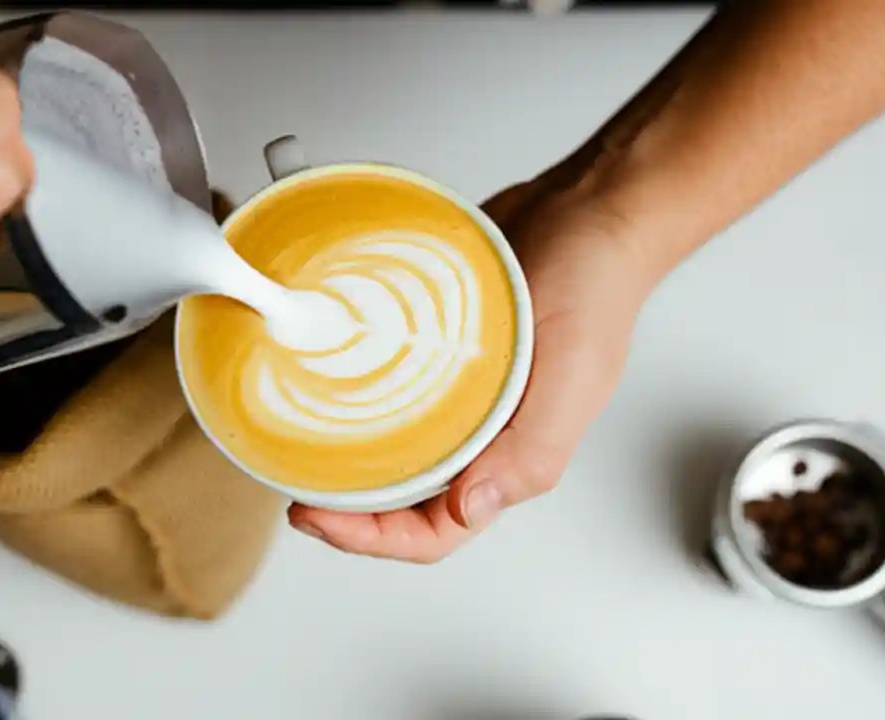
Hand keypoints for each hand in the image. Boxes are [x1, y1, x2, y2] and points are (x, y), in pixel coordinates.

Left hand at [287, 170, 657, 562]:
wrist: (586, 210)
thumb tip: (470, 508)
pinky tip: (315, 377)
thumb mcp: (573, 374)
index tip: (315, 516)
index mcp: (509, 456)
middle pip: (395, 498)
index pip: (432, 531)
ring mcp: (450, 392)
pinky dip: (346, 390)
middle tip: (289, 483)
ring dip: (338, 453)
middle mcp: (475, 434)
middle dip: (340, 505)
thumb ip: (530, 451)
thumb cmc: (595, 290)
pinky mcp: (430, 349)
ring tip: (291, 441)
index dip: (371, 538)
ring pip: (383, 445)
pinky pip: (381, 384)